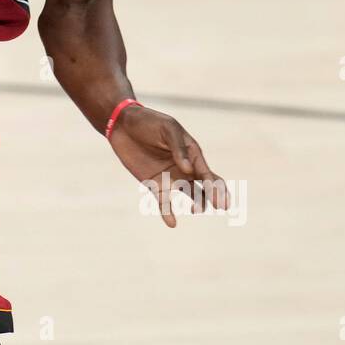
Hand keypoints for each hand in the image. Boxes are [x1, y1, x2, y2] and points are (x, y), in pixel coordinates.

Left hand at [106, 104, 227, 227]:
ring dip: (197, 203)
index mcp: (192, 153)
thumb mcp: (167, 129)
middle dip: (215, 196)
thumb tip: (188, 170)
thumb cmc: (149, 122)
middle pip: (205, 186)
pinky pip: (163, 201)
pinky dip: (168, 212)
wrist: (123, 124)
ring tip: (195, 209)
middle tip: (222, 206)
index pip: (207, 173)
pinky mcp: (153, 184)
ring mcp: (170, 177)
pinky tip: (171, 222)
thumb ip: (178, 148)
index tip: (220, 198)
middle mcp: (185, 168)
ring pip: (190, 195)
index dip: (215, 186)